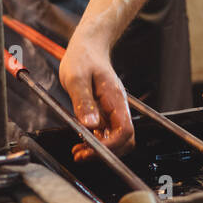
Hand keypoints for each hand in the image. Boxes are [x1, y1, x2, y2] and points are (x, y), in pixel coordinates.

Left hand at [59, 30, 135, 159]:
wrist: (88, 48)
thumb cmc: (83, 59)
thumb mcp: (77, 78)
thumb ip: (83, 102)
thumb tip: (90, 125)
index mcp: (115, 99)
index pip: (124, 131)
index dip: (111, 145)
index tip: (91, 149)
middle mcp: (117, 108)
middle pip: (125, 140)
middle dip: (106, 152)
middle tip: (82, 154)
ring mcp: (112, 111)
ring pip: (116, 140)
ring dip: (100, 150)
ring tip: (79, 151)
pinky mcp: (105, 113)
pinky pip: (107, 134)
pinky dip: (96, 142)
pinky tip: (81, 140)